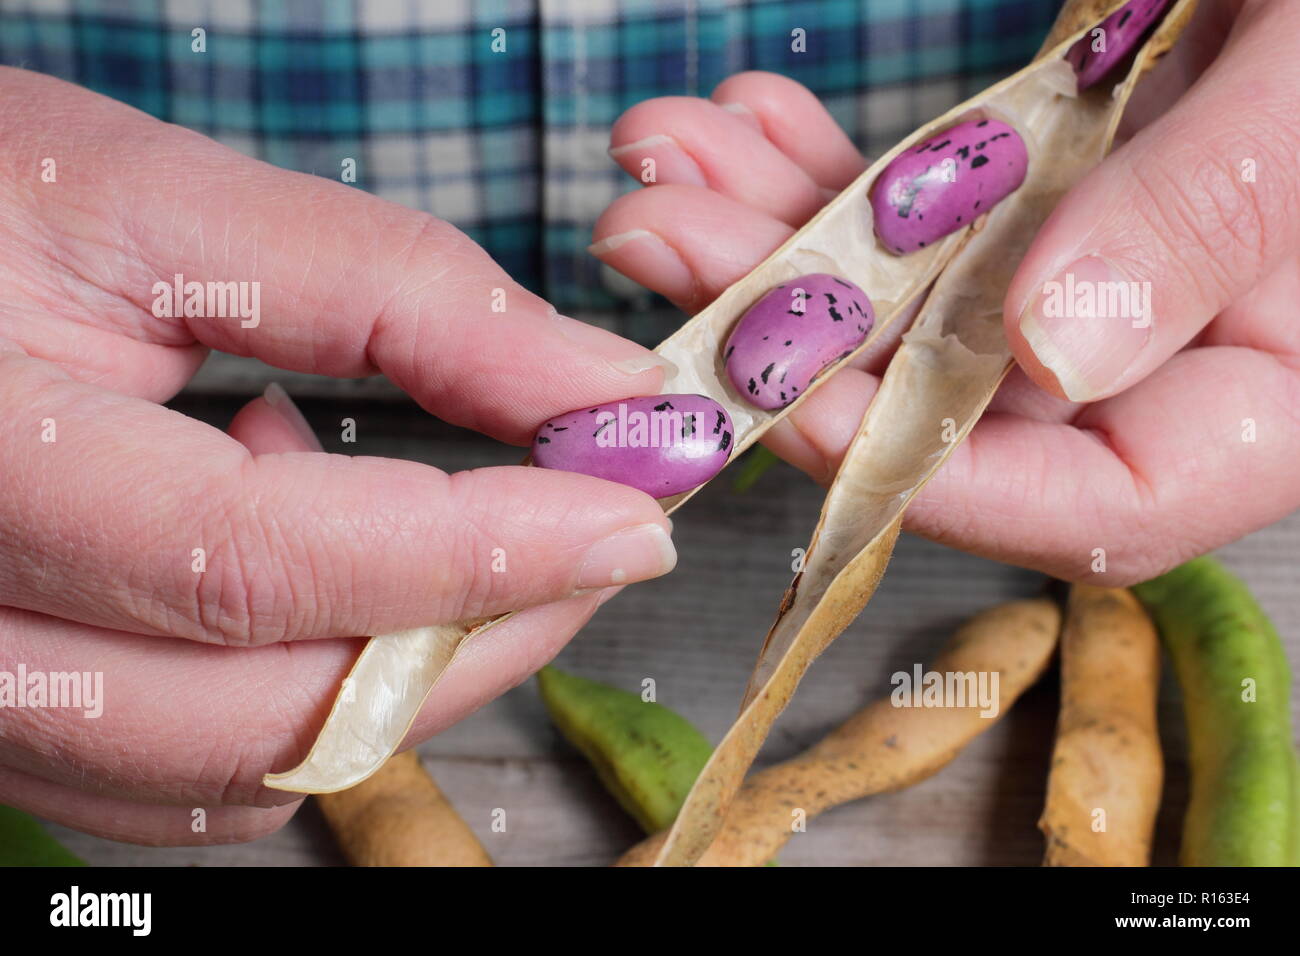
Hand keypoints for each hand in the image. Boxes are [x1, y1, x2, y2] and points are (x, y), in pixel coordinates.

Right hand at [0, 67, 676, 842]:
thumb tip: (589, 384)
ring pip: (247, 772)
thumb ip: (391, 289)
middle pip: (266, 714)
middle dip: (478, 632)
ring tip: (443, 523)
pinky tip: (313, 568)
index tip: (628, 512)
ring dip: (410, 668)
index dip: (474, 551)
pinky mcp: (14, 722)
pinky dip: (315, 697)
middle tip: (593, 536)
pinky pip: (197, 779)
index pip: (256, 562)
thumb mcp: (162, 204)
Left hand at [592, 0, 1298, 584]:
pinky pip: (934, 217)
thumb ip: (1209, 218)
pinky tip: (755, 124)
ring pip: (914, 303)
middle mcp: (1176, 360)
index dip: (931, 469)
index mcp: (1273, 394)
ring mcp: (1104, 279)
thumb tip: (1055, 351)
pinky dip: (840, 173)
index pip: (1096, 504)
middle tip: (664, 234)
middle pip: (956, 401)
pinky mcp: (1056, 203)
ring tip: (670, 155)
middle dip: (794, 324)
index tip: (798, 397)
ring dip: (781, 233)